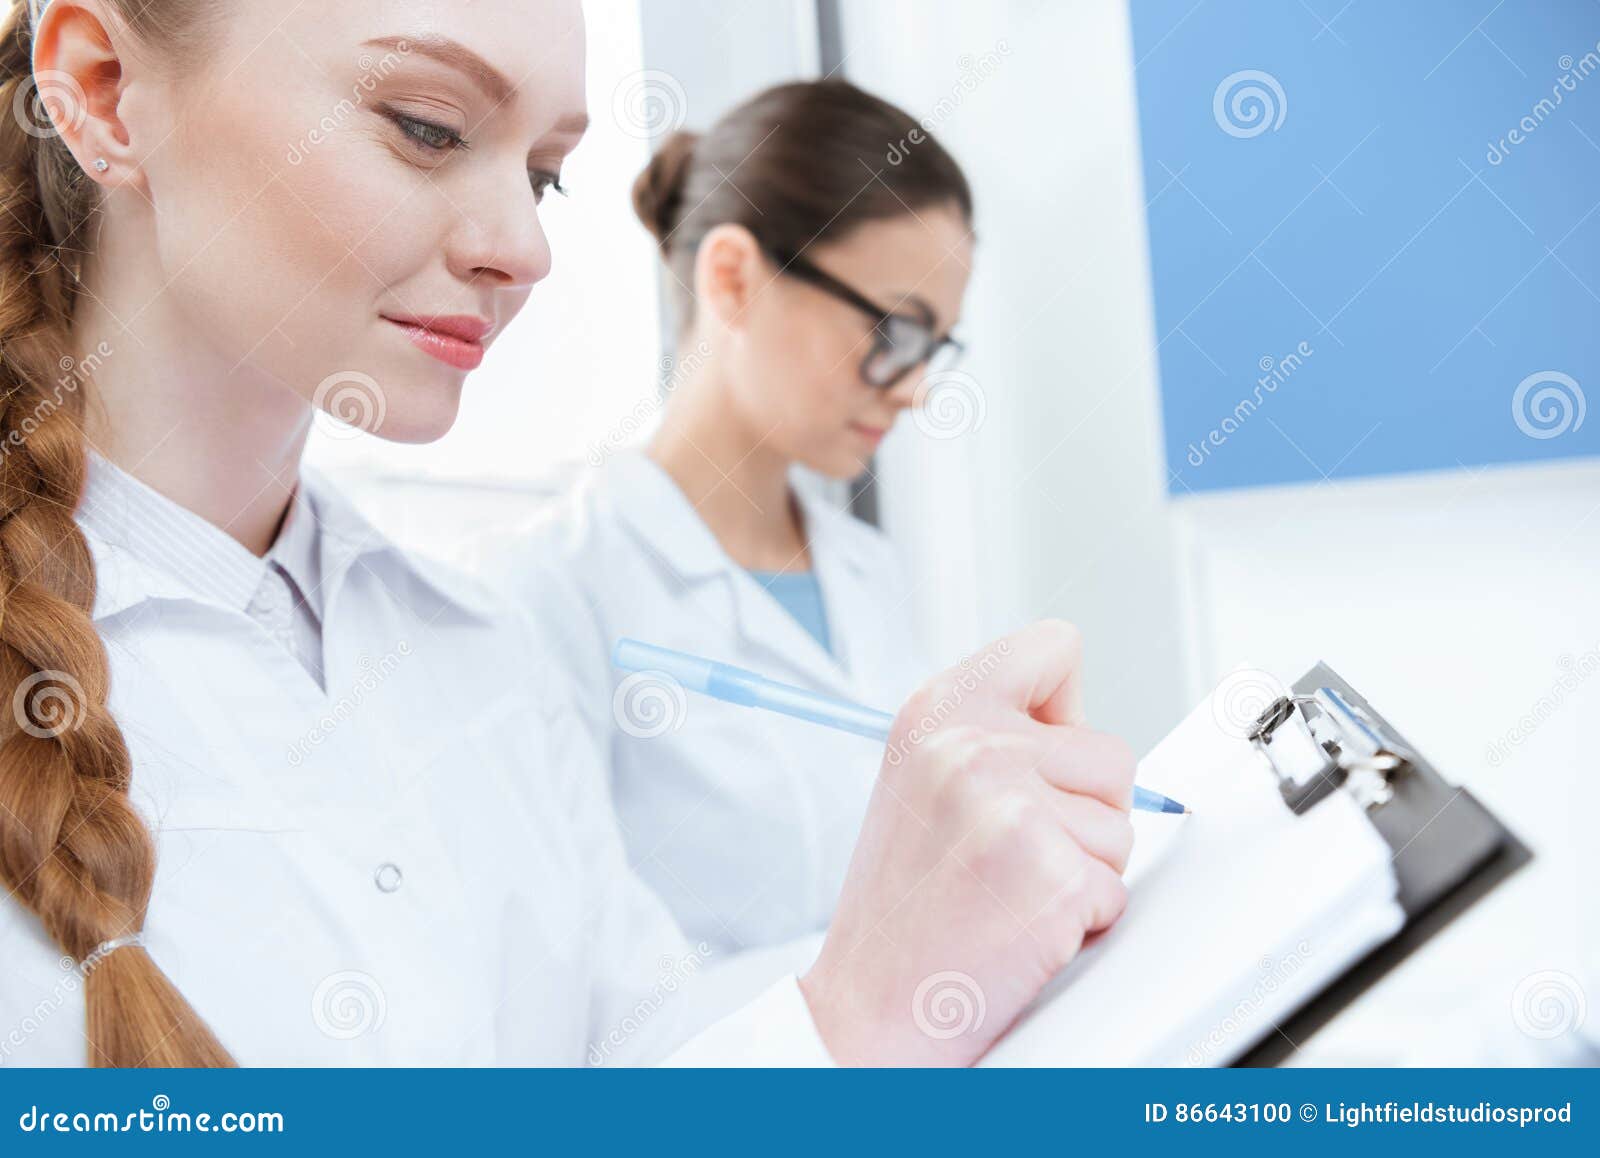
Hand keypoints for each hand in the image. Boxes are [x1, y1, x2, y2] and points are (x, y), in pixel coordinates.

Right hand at [799, 620, 1135, 1065]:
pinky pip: (1116, 890)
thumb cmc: (901, 904)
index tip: (1038, 754)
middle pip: (1111, 753)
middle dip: (1081, 811)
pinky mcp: (1054, 876)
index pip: (1054, 647)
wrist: (867, 1005)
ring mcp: (1014, 808)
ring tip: (1007, 892)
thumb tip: (1079, 726)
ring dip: (1081, 869)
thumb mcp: (920, 779)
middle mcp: (972, 746)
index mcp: (937, 709)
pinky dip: (1081, 921)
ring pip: (1121, 827)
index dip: (1061, 710)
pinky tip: (1018, 927)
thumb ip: (992, 735)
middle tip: (1008, 853)